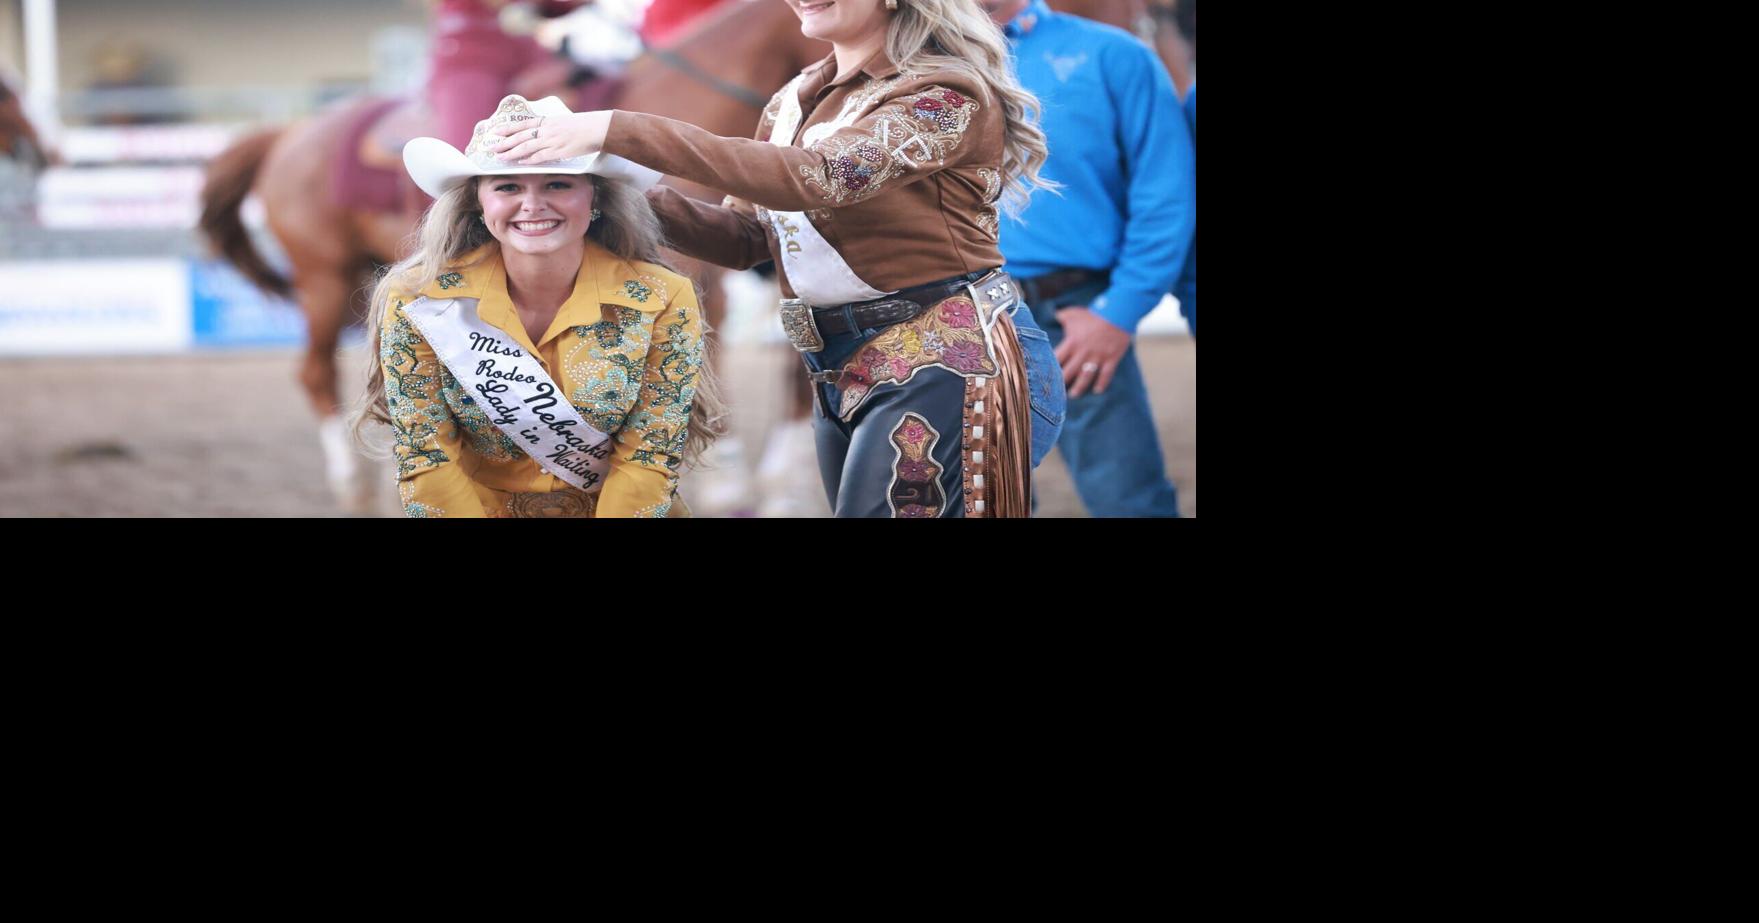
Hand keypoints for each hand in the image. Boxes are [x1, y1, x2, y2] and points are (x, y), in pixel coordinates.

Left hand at [488, 111, 611, 163]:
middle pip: (520, 136)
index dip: (507, 128)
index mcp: (547, 120)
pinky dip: (529, 159)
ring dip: (512, 152)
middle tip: (491, 147)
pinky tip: (520, 162)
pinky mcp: (559, 151)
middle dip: (504, 142)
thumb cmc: (585, 125)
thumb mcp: (565, 121)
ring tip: (500, 157)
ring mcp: (552, 140)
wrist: (598, 128)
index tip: (495, 131)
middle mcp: (546, 129)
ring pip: (526, 147)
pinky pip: (540, 156)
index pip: (522, 124)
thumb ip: (552, 126)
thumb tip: (545, 130)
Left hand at [1052, 306, 1131, 398]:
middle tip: (1057, 392)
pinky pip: (1106, 374)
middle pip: (1069, 372)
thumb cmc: (1093, 314)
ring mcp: (1098, 356)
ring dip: (1079, 387)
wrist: (1118, 313)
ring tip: (1073, 394)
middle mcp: (1083, 352)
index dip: (1051, 368)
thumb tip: (1054, 314)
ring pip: (1085, 376)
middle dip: (1062, 383)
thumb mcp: (1074, 313)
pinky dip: (1101, 383)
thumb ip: (1063, 316)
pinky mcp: (1111, 358)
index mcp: (1072, 342)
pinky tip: (1097, 391)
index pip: (1057, 359)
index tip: (1046, 376)